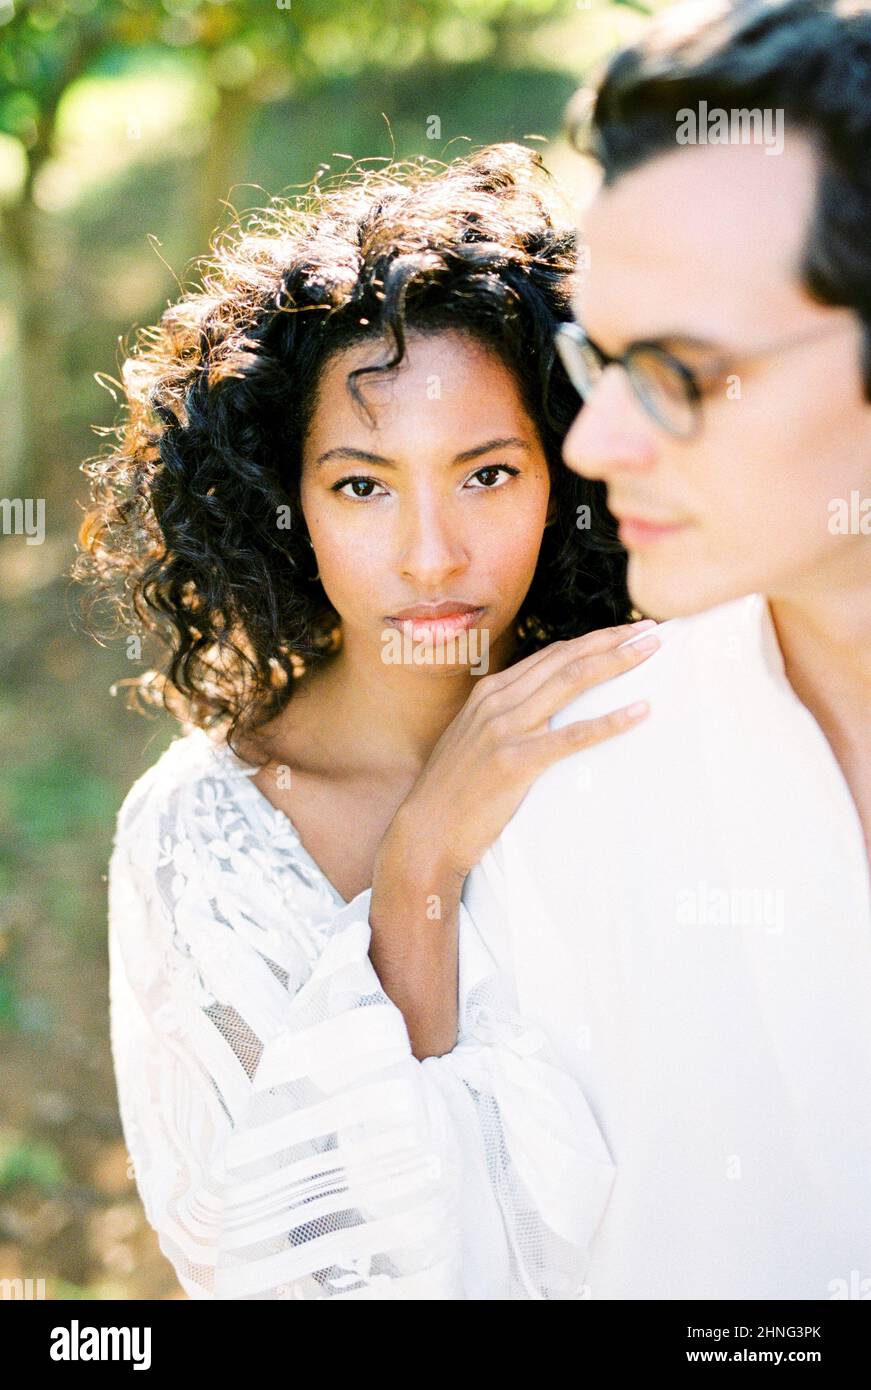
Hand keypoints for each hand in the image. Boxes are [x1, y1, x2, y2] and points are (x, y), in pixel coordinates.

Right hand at [395, 619, 658, 884]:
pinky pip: (573, 736)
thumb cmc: (452, 794)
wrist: (425, 834)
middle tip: (650, 630)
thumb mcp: (471, 742)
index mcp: (488, 693)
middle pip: (565, 659)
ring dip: (616, 662)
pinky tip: (640, 711)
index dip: (590, 640)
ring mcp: (504, 730)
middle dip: (611, 640)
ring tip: (652, 651)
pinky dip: (610, 721)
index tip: (623, 632)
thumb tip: (538, 715)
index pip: (549, 655)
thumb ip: (500, 721)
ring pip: (571, 682)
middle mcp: (496, 702)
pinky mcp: (515, 762)